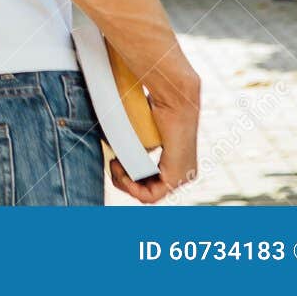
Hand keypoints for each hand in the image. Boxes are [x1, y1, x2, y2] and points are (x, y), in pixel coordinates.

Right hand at [110, 80, 200, 203]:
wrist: (175, 100)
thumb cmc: (158, 106)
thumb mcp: (144, 131)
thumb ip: (136, 143)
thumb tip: (115, 141)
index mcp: (176, 163)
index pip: (148, 182)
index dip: (126, 176)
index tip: (114, 160)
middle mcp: (183, 174)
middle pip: (145, 190)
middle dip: (123, 180)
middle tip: (113, 163)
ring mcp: (182, 178)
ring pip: (146, 195)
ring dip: (125, 183)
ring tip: (116, 165)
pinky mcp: (176, 178)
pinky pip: (151, 196)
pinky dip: (132, 189)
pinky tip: (123, 175)